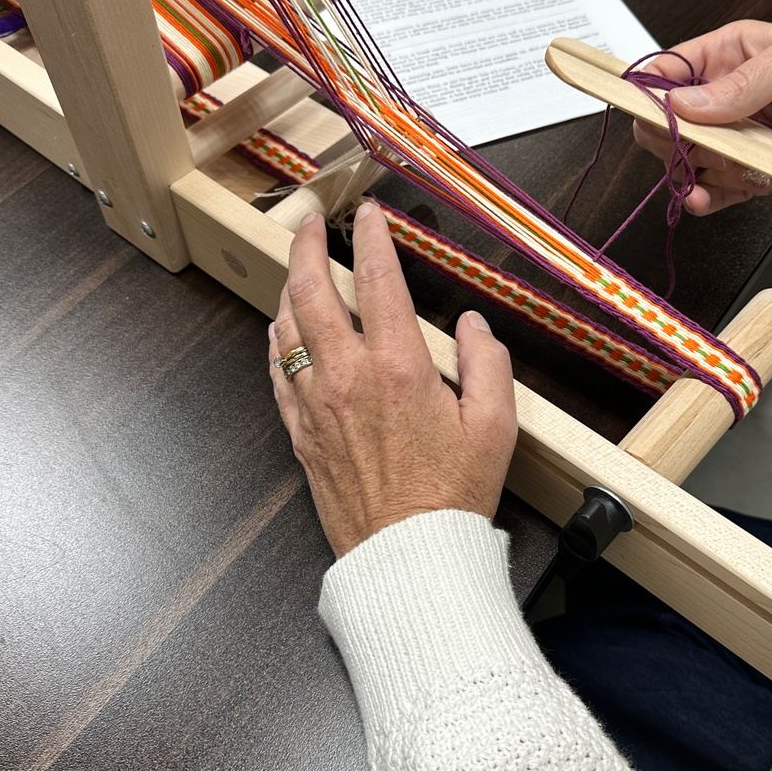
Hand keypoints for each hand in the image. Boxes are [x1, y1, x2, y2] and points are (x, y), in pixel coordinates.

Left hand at [268, 203, 517, 557]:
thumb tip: (470, 325)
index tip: (370, 215)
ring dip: (287, 289)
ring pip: (284, 327)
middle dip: (306, 245)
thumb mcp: (495, 425)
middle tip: (310, 224)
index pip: (376, 278)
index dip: (372, 237)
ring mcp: (315, 403)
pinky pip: (276, 372)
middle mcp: (346, 375)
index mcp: (397, 365)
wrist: (407, 554)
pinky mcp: (299, 432)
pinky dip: (277, 340)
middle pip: (310, 290)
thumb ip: (487, 363)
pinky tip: (282, 332)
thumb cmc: (452, 495)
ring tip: (296, 270)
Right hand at [633, 21, 771, 214]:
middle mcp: (731, 95)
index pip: (670, 71)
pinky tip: (708, 198)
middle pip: (671, 122)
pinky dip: (710, 198)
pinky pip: (719, 188)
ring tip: (710, 179)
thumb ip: (742, 83)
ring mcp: (745, 136)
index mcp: (733, 53)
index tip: (645, 115)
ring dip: (693, 173)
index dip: (649, 93)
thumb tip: (685, 104)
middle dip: (672, 141)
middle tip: (685, 151)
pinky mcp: (760, 172)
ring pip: (691, 160)